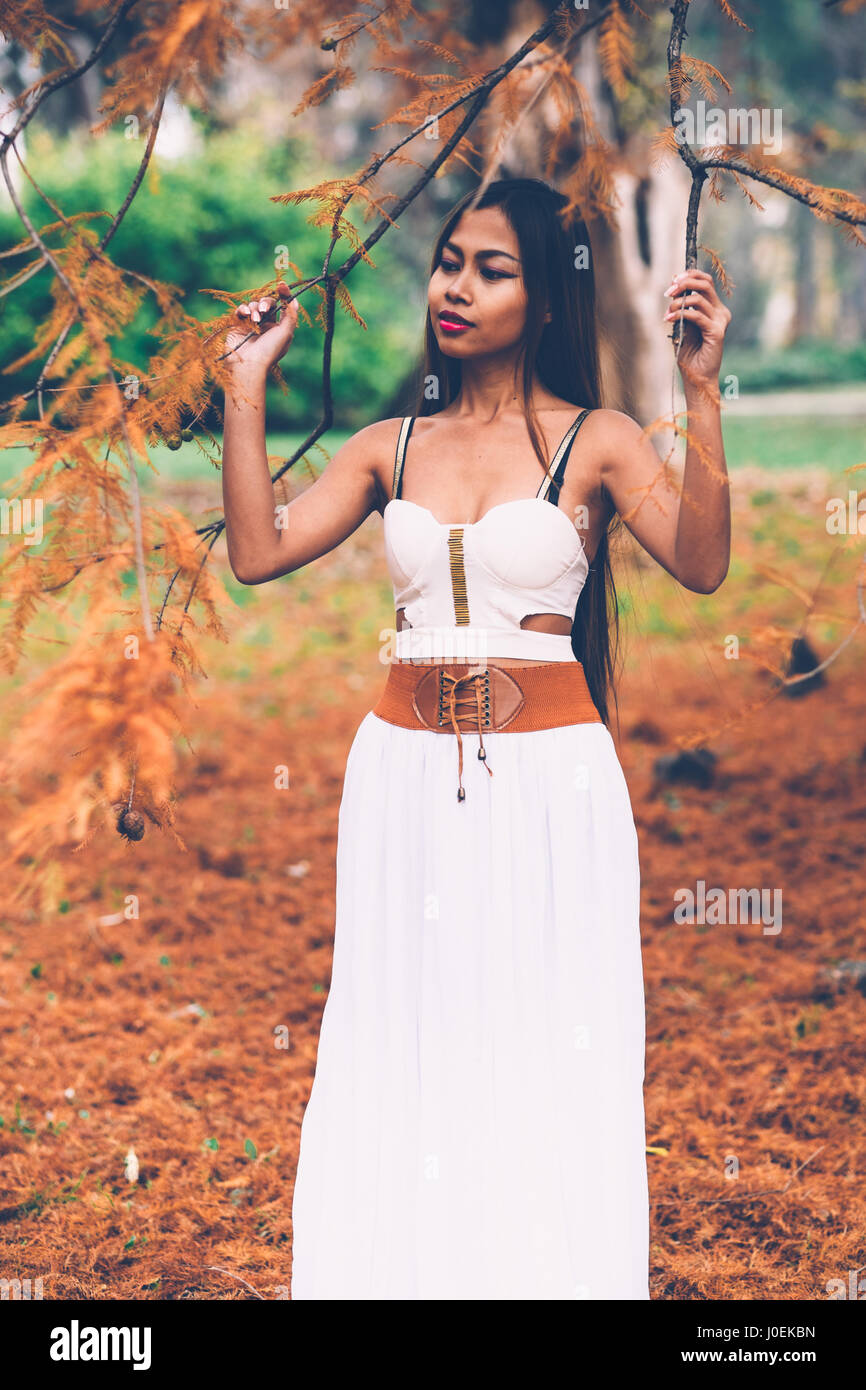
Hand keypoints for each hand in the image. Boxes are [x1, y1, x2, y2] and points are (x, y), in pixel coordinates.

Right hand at [224, 283, 298, 375]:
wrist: (248, 365)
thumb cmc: (269, 351)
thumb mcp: (286, 332)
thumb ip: (291, 314)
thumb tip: (293, 298)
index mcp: (279, 328)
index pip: (282, 306)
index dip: (283, 294)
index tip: (281, 285)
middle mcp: (265, 325)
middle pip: (266, 303)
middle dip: (266, 303)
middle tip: (264, 310)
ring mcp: (251, 325)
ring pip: (253, 305)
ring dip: (255, 309)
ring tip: (255, 320)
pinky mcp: (238, 325)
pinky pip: (241, 310)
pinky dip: (243, 309)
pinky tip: (245, 314)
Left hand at [663, 270, 731, 387]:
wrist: (696, 376)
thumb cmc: (689, 352)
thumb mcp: (682, 324)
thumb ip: (681, 306)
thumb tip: (674, 286)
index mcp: (715, 308)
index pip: (706, 281)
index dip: (690, 275)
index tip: (673, 280)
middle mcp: (721, 312)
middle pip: (705, 284)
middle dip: (684, 283)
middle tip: (668, 292)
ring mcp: (721, 321)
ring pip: (699, 298)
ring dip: (678, 302)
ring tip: (667, 312)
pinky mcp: (717, 332)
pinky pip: (697, 315)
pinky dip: (680, 314)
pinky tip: (669, 319)